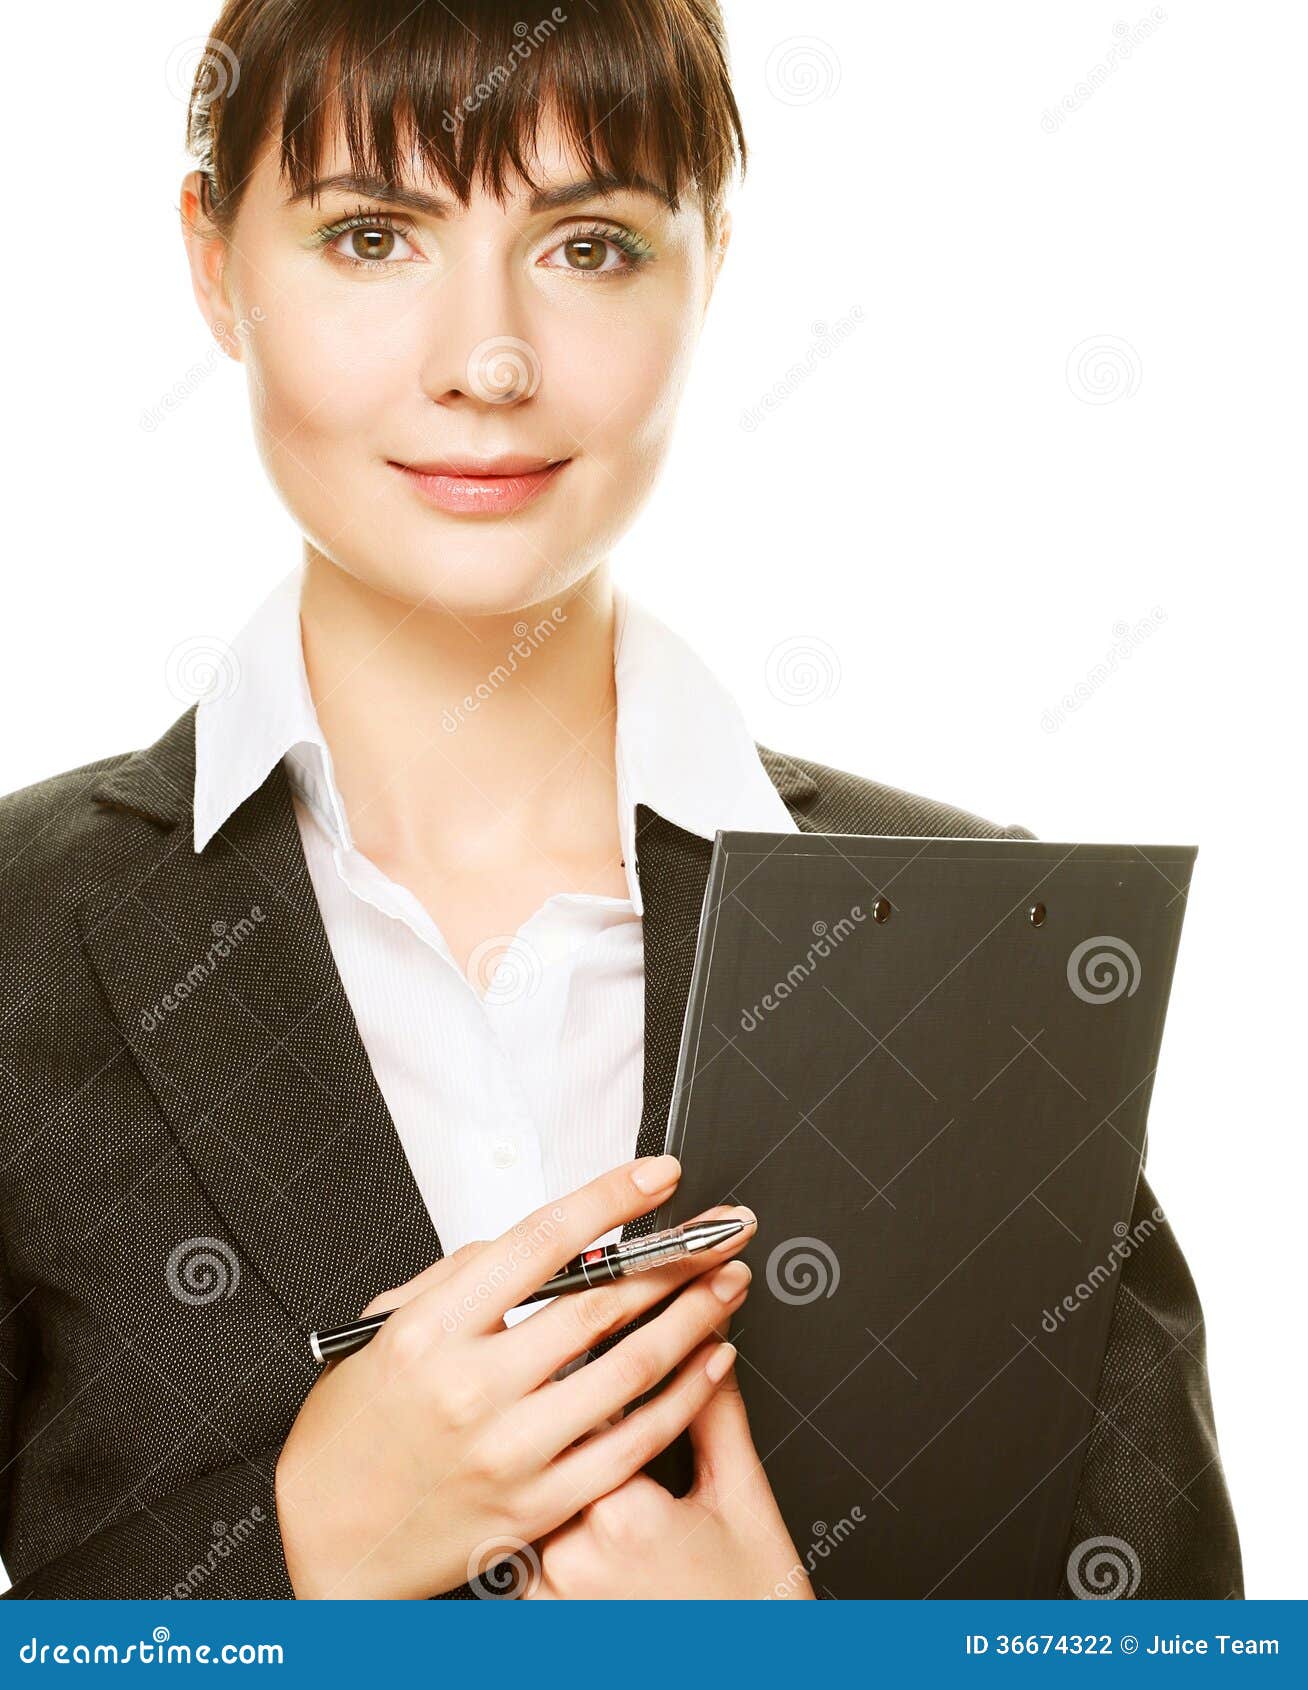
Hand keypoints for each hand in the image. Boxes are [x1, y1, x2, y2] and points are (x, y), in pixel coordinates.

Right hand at [272, 1155, 755, 1598]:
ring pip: (630, 1368)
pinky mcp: (538, 1506)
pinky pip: (631, 1444)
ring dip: (694, 1317)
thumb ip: (459, 1278)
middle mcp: (472, 1389)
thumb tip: (539, 1242)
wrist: (332, 1543)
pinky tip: (713, 1360)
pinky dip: (683, 1397)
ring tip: (730, 1282)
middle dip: (676, 1256)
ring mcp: (510, 1452)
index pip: (539, 1244)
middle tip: (723, 1228)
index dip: (610, 1201)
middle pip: (600, 1302)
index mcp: (430, 1332)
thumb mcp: (382, 1331)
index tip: (660, 1175)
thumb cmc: (354, 1432)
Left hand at [527, 1347, 814, 1599]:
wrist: (748, 1681)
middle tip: (583, 1390)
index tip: (609, 1348)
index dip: (597, 1365)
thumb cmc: (751, 1613)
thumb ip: (714, 1412)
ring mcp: (549, 1596)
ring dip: (541, 1465)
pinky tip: (553, 1510)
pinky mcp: (539, 1624)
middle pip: (545, 1445)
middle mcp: (574, 1556)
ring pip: (524, 1493)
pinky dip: (534, 1520)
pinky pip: (518, 1551)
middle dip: (564, 1412)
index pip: (586, 1401)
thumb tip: (704, 1340)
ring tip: (564, 1453)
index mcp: (625, 1514)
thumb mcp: (743, 1501)